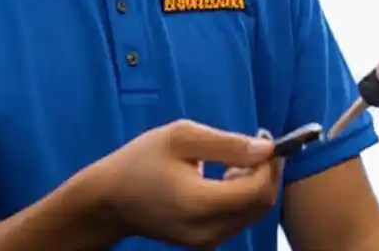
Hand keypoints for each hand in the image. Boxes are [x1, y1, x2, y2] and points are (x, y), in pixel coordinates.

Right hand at [79, 119, 283, 248]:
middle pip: (260, 204)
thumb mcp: (181, 137)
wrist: (108, 200)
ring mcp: (206, 241)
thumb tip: (267, 149)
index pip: (257, 191)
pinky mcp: (204, 242)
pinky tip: (224, 178)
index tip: (264, 137)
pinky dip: (242, 196)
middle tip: (256, 144)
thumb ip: (228, 144)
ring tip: (233, 159)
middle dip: (267, 172)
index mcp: (200, 204)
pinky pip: (239, 219)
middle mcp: (207, 231)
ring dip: (255, 183)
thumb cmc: (141, 161)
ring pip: (253, 212)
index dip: (270, 163)